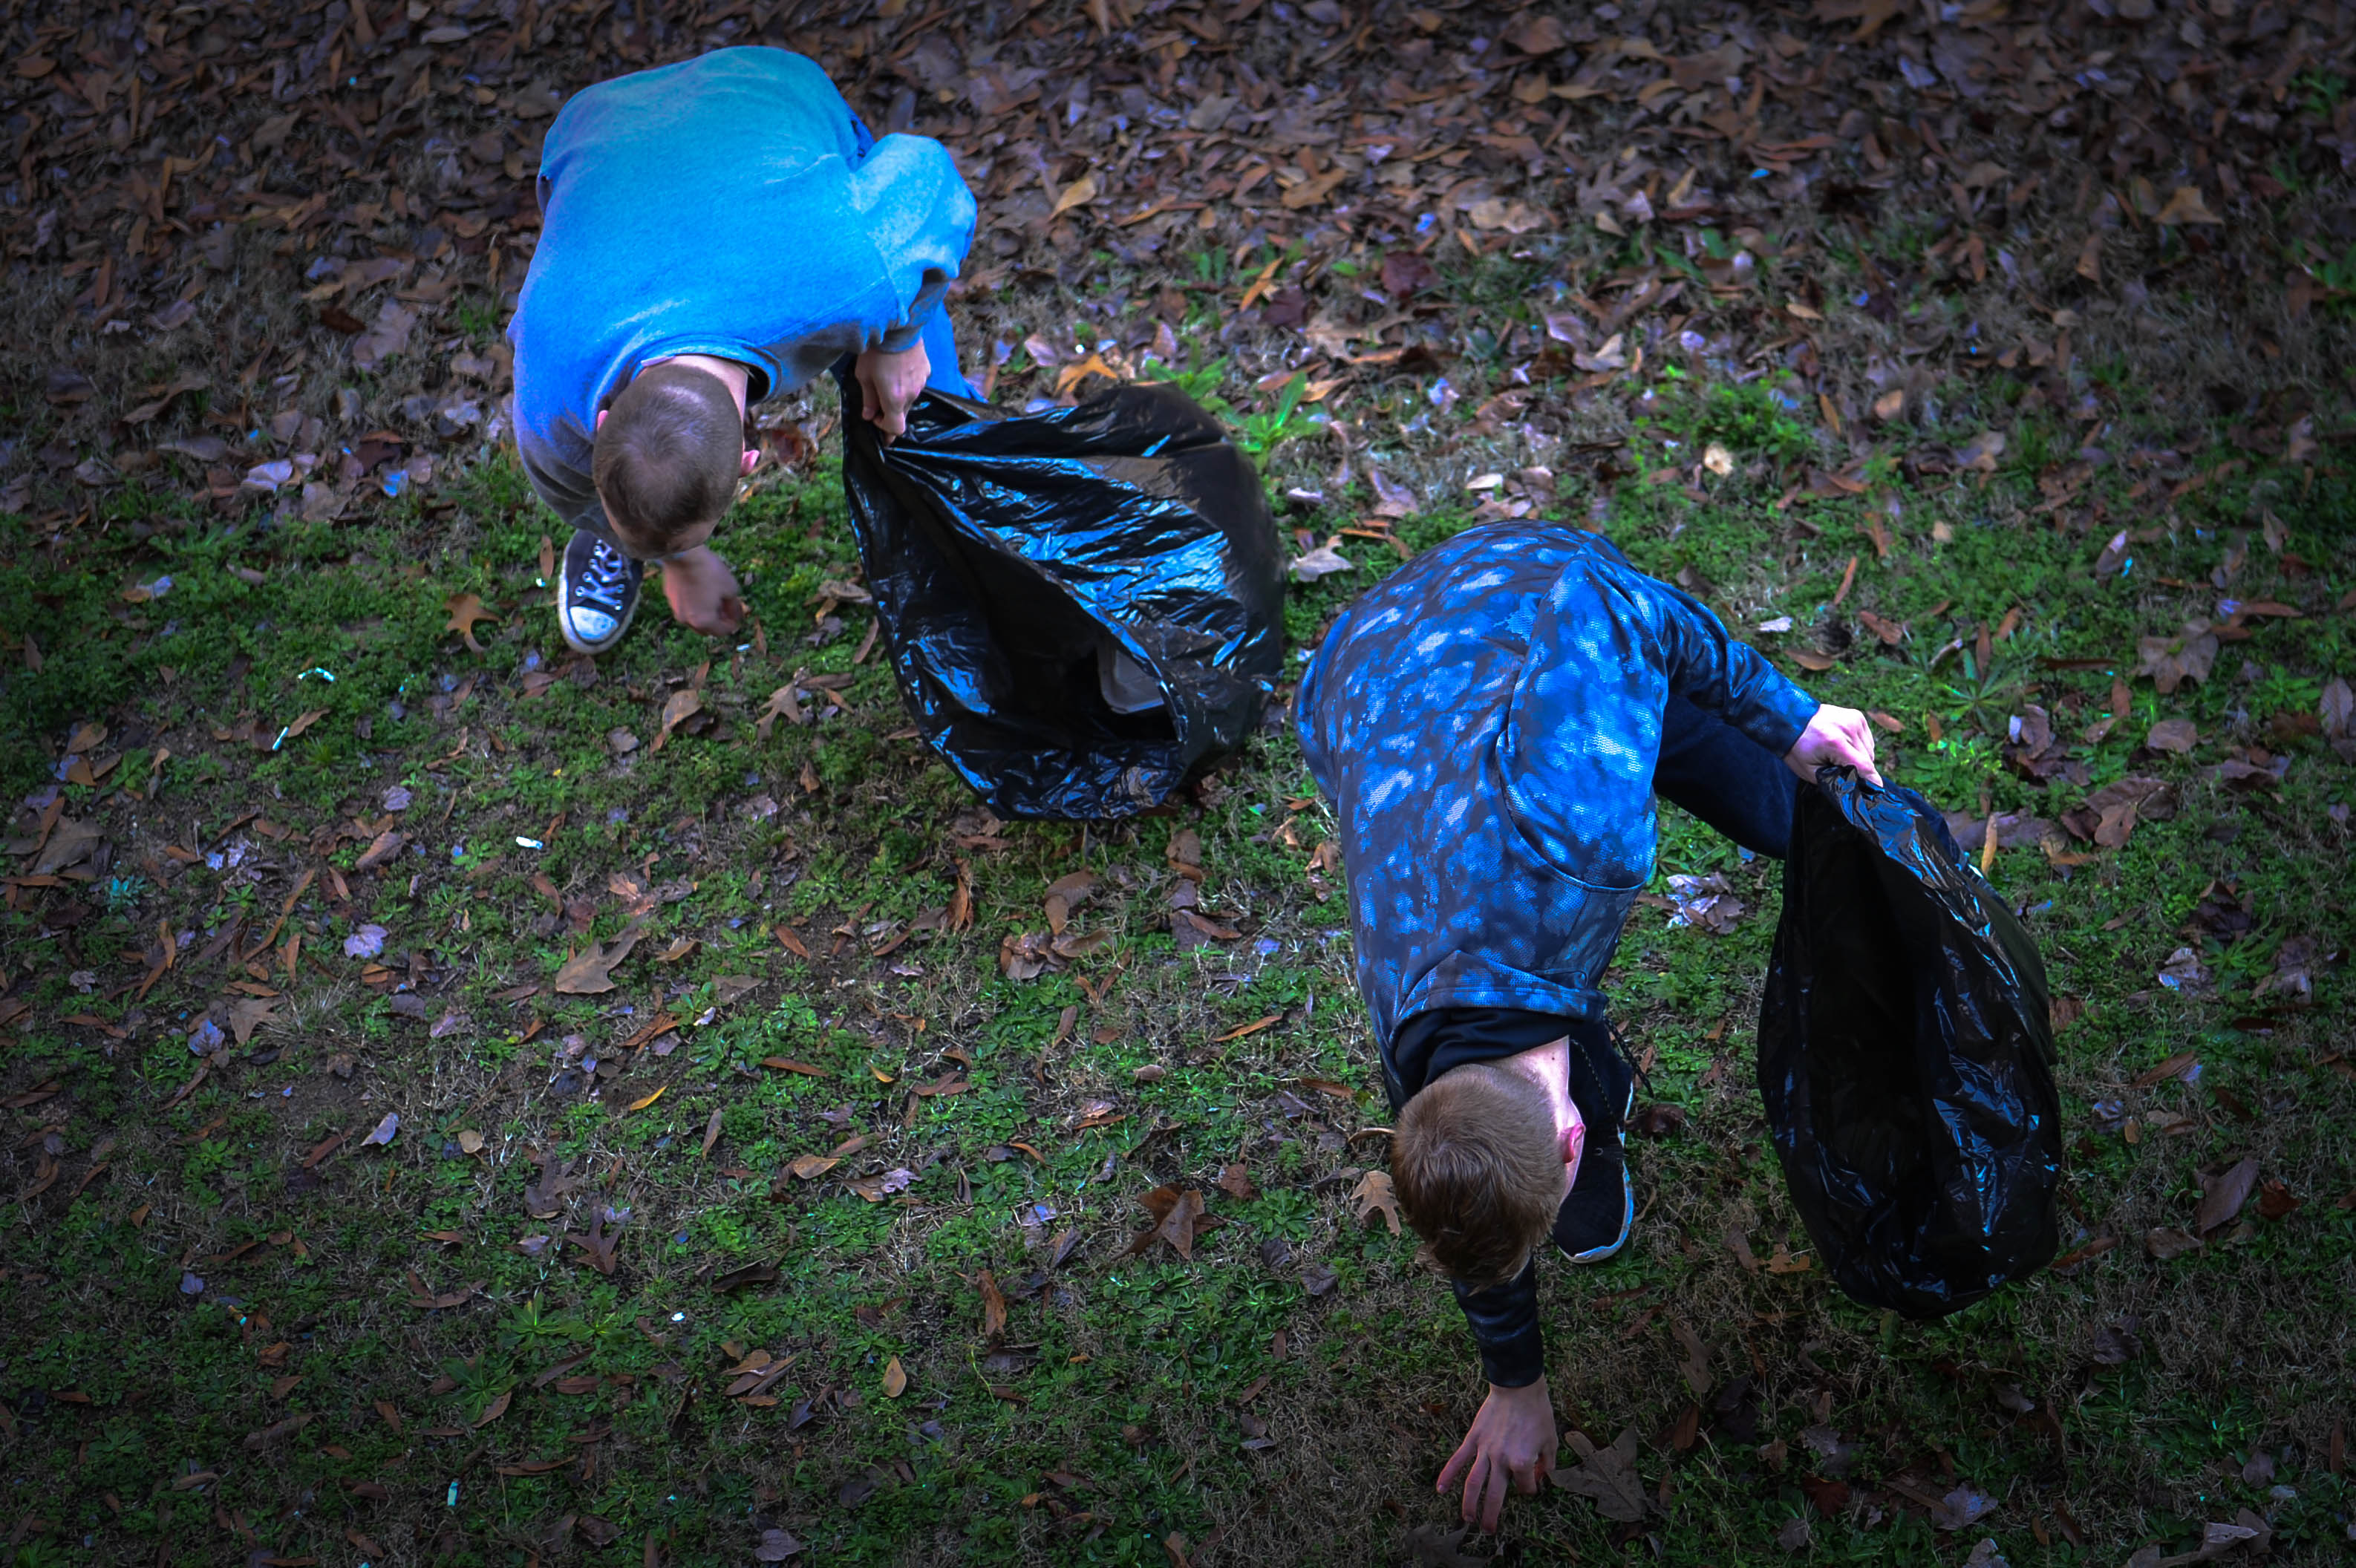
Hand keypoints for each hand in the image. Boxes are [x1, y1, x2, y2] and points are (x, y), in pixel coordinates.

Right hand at [659, 546, 743, 637]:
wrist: (683, 554)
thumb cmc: (710, 572)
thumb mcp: (730, 589)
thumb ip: (734, 607)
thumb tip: (736, 616)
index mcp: (704, 622)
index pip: (722, 632)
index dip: (732, 624)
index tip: (737, 614)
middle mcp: (687, 621)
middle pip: (706, 629)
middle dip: (718, 621)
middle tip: (726, 608)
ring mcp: (676, 610)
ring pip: (694, 619)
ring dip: (705, 614)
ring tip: (713, 599)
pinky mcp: (669, 597)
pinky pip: (685, 607)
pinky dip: (694, 605)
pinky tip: (700, 592)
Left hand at [854, 339, 931, 441]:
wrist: (898, 325)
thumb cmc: (876, 351)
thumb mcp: (864, 375)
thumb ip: (868, 398)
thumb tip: (868, 415)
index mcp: (895, 399)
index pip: (896, 428)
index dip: (885, 429)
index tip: (875, 419)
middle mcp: (911, 395)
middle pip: (902, 413)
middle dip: (890, 411)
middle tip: (877, 399)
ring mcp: (921, 383)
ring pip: (910, 398)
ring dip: (899, 396)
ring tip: (888, 378)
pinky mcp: (926, 370)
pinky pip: (916, 383)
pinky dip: (907, 383)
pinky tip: (899, 368)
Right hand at [1436, 1378, 1558, 1531]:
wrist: (1518, 1387)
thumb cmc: (1538, 1413)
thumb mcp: (1551, 1441)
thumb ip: (1547, 1464)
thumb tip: (1540, 1478)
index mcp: (1523, 1462)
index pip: (1526, 1487)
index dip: (1531, 1489)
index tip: (1533, 1484)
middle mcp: (1502, 1460)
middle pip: (1495, 1495)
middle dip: (1491, 1516)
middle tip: (1488, 1530)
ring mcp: (1485, 1450)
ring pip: (1474, 1483)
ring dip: (1469, 1503)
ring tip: (1467, 1519)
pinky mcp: (1473, 1439)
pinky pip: (1458, 1459)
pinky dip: (1448, 1474)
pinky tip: (1440, 1489)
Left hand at [1783, 703, 1883, 786]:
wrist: (1790, 719)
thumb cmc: (1797, 747)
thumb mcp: (1810, 771)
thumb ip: (1833, 780)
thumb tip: (1854, 786)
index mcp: (1835, 742)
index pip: (1863, 765)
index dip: (1871, 780)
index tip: (1877, 790)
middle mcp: (1848, 728)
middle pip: (1868, 759)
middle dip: (1860, 770)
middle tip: (1845, 772)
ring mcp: (1854, 720)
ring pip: (1869, 749)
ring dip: (1861, 758)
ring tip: (1841, 757)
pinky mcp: (1857, 716)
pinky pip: (1867, 739)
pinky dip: (1860, 746)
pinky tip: (1845, 746)